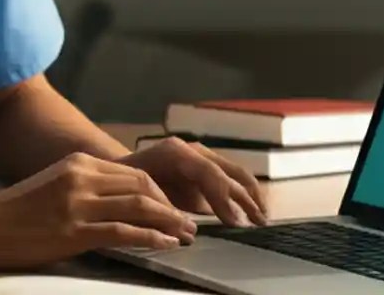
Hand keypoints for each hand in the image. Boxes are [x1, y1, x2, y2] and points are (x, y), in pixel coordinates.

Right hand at [0, 152, 197, 268]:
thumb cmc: (16, 213)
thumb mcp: (54, 186)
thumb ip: (86, 187)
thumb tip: (121, 203)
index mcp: (78, 162)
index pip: (133, 172)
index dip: (161, 191)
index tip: (176, 206)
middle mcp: (82, 176)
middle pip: (143, 185)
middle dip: (171, 205)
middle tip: (189, 221)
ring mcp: (78, 203)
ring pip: (139, 206)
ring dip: (169, 221)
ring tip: (186, 234)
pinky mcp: (74, 230)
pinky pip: (124, 231)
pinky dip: (151, 238)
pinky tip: (166, 245)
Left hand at [116, 137, 267, 227]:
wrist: (121, 169)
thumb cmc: (128, 185)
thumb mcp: (141, 197)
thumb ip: (165, 211)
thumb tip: (190, 233)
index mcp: (176, 153)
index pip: (208, 174)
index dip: (224, 199)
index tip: (235, 223)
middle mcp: (193, 150)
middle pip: (228, 171)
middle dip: (246, 197)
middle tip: (259, 222)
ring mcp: (202, 155)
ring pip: (235, 172)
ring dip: (251, 195)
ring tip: (263, 218)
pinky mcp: (207, 166)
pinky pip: (231, 177)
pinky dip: (244, 193)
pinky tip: (254, 210)